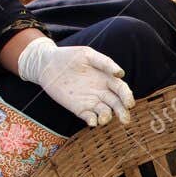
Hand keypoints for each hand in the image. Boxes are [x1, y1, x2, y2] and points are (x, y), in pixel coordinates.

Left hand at [15, 36, 134, 126]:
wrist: (47, 65)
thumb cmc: (69, 56)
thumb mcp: (87, 54)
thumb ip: (104, 62)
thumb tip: (121, 73)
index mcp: (107, 78)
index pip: (121, 89)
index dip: (127, 96)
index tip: (129, 104)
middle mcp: (102, 91)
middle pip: (117, 104)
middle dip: (122, 112)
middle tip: (125, 120)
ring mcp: (91, 101)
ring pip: (105, 113)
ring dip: (106, 118)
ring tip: (103, 120)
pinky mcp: (79, 108)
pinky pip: (89, 117)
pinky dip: (92, 121)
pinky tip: (92, 122)